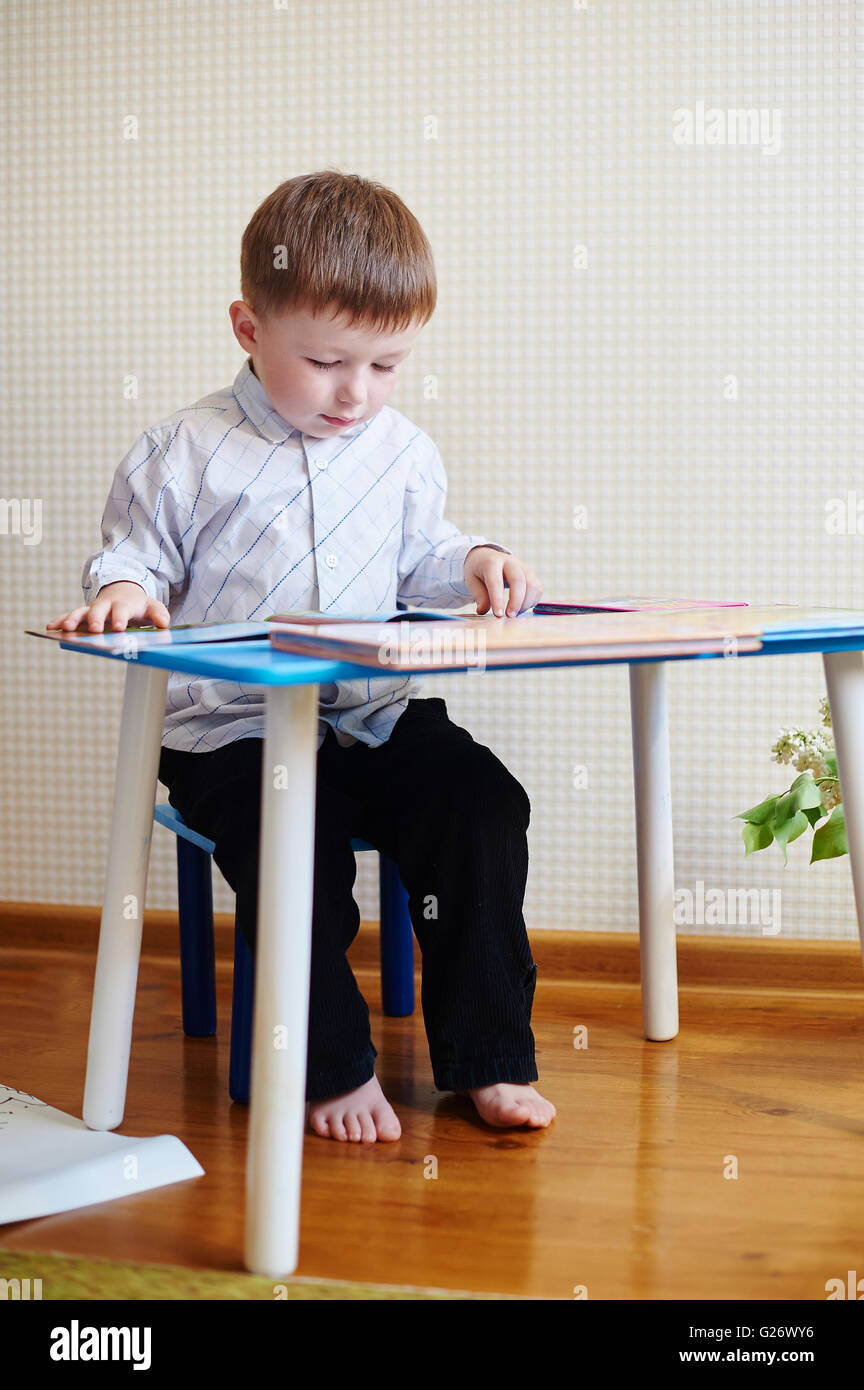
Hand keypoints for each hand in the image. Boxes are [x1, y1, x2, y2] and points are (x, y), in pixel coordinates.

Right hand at [46, 581, 170, 633]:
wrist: (124, 590)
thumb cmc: (137, 604)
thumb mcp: (151, 606)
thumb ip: (159, 614)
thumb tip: (164, 624)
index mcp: (123, 603)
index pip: (122, 610)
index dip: (120, 618)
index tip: (119, 627)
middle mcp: (106, 605)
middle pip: (99, 610)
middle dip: (95, 620)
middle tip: (94, 630)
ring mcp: (93, 609)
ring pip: (81, 612)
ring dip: (73, 620)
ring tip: (66, 629)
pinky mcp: (83, 614)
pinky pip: (70, 616)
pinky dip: (60, 621)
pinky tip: (51, 627)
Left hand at [463, 546, 542, 617]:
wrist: (488, 557)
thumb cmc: (479, 572)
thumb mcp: (472, 581)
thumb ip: (479, 596)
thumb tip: (483, 610)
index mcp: (492, 562)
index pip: (496, 581)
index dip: (498, 599)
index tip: (498, 615)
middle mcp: (510, 562)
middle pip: (518, 580)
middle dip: (516, 601)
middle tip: (510, 616)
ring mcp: (523, 568)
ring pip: (532, 585)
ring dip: (525, 603)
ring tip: (514, 614)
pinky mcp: (531, 575)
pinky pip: (537, 589)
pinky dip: (531, 602)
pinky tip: (520, 608)